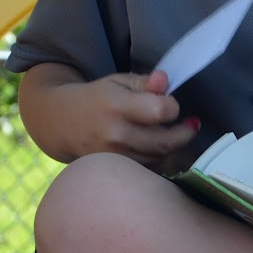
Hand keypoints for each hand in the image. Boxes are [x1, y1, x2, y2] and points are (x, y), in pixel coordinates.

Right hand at [20, 64, 198, 167]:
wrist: (62, 123)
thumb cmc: (96, 98)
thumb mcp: (118, 82)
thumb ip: (145, 83)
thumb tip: (165, 81)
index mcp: (117, 106)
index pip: (161, 110)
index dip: (173, 107)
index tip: (171, 104)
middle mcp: (115, 135)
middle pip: (165, 142)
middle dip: (185, 133)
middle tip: (191, 124)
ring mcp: (115, 157)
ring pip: (159, 157)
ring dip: (170, 146)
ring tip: (170, 132)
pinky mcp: (115, 171)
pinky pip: (148, 168)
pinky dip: (156, 157)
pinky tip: (155, 146)